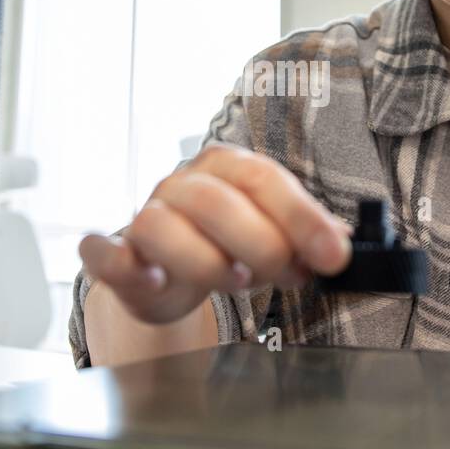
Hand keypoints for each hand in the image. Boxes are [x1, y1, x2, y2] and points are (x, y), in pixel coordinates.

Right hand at [78, 143, 352, 324]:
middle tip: (290, 274)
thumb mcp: (274, 235)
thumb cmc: (227, 245)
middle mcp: (182, 185)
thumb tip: (347, 244)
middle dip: (260, 241)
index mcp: (225, 168)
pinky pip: (102, 251)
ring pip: (161, 225)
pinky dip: (121, 261)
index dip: (301, 217)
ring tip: (236, 280)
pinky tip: (151, 278)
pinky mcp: (114, 256)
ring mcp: (144, 217)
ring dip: (203, 257)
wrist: (168, 273)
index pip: (263, 178)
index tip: (334, 256)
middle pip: (215, 200)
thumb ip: (308, 237)